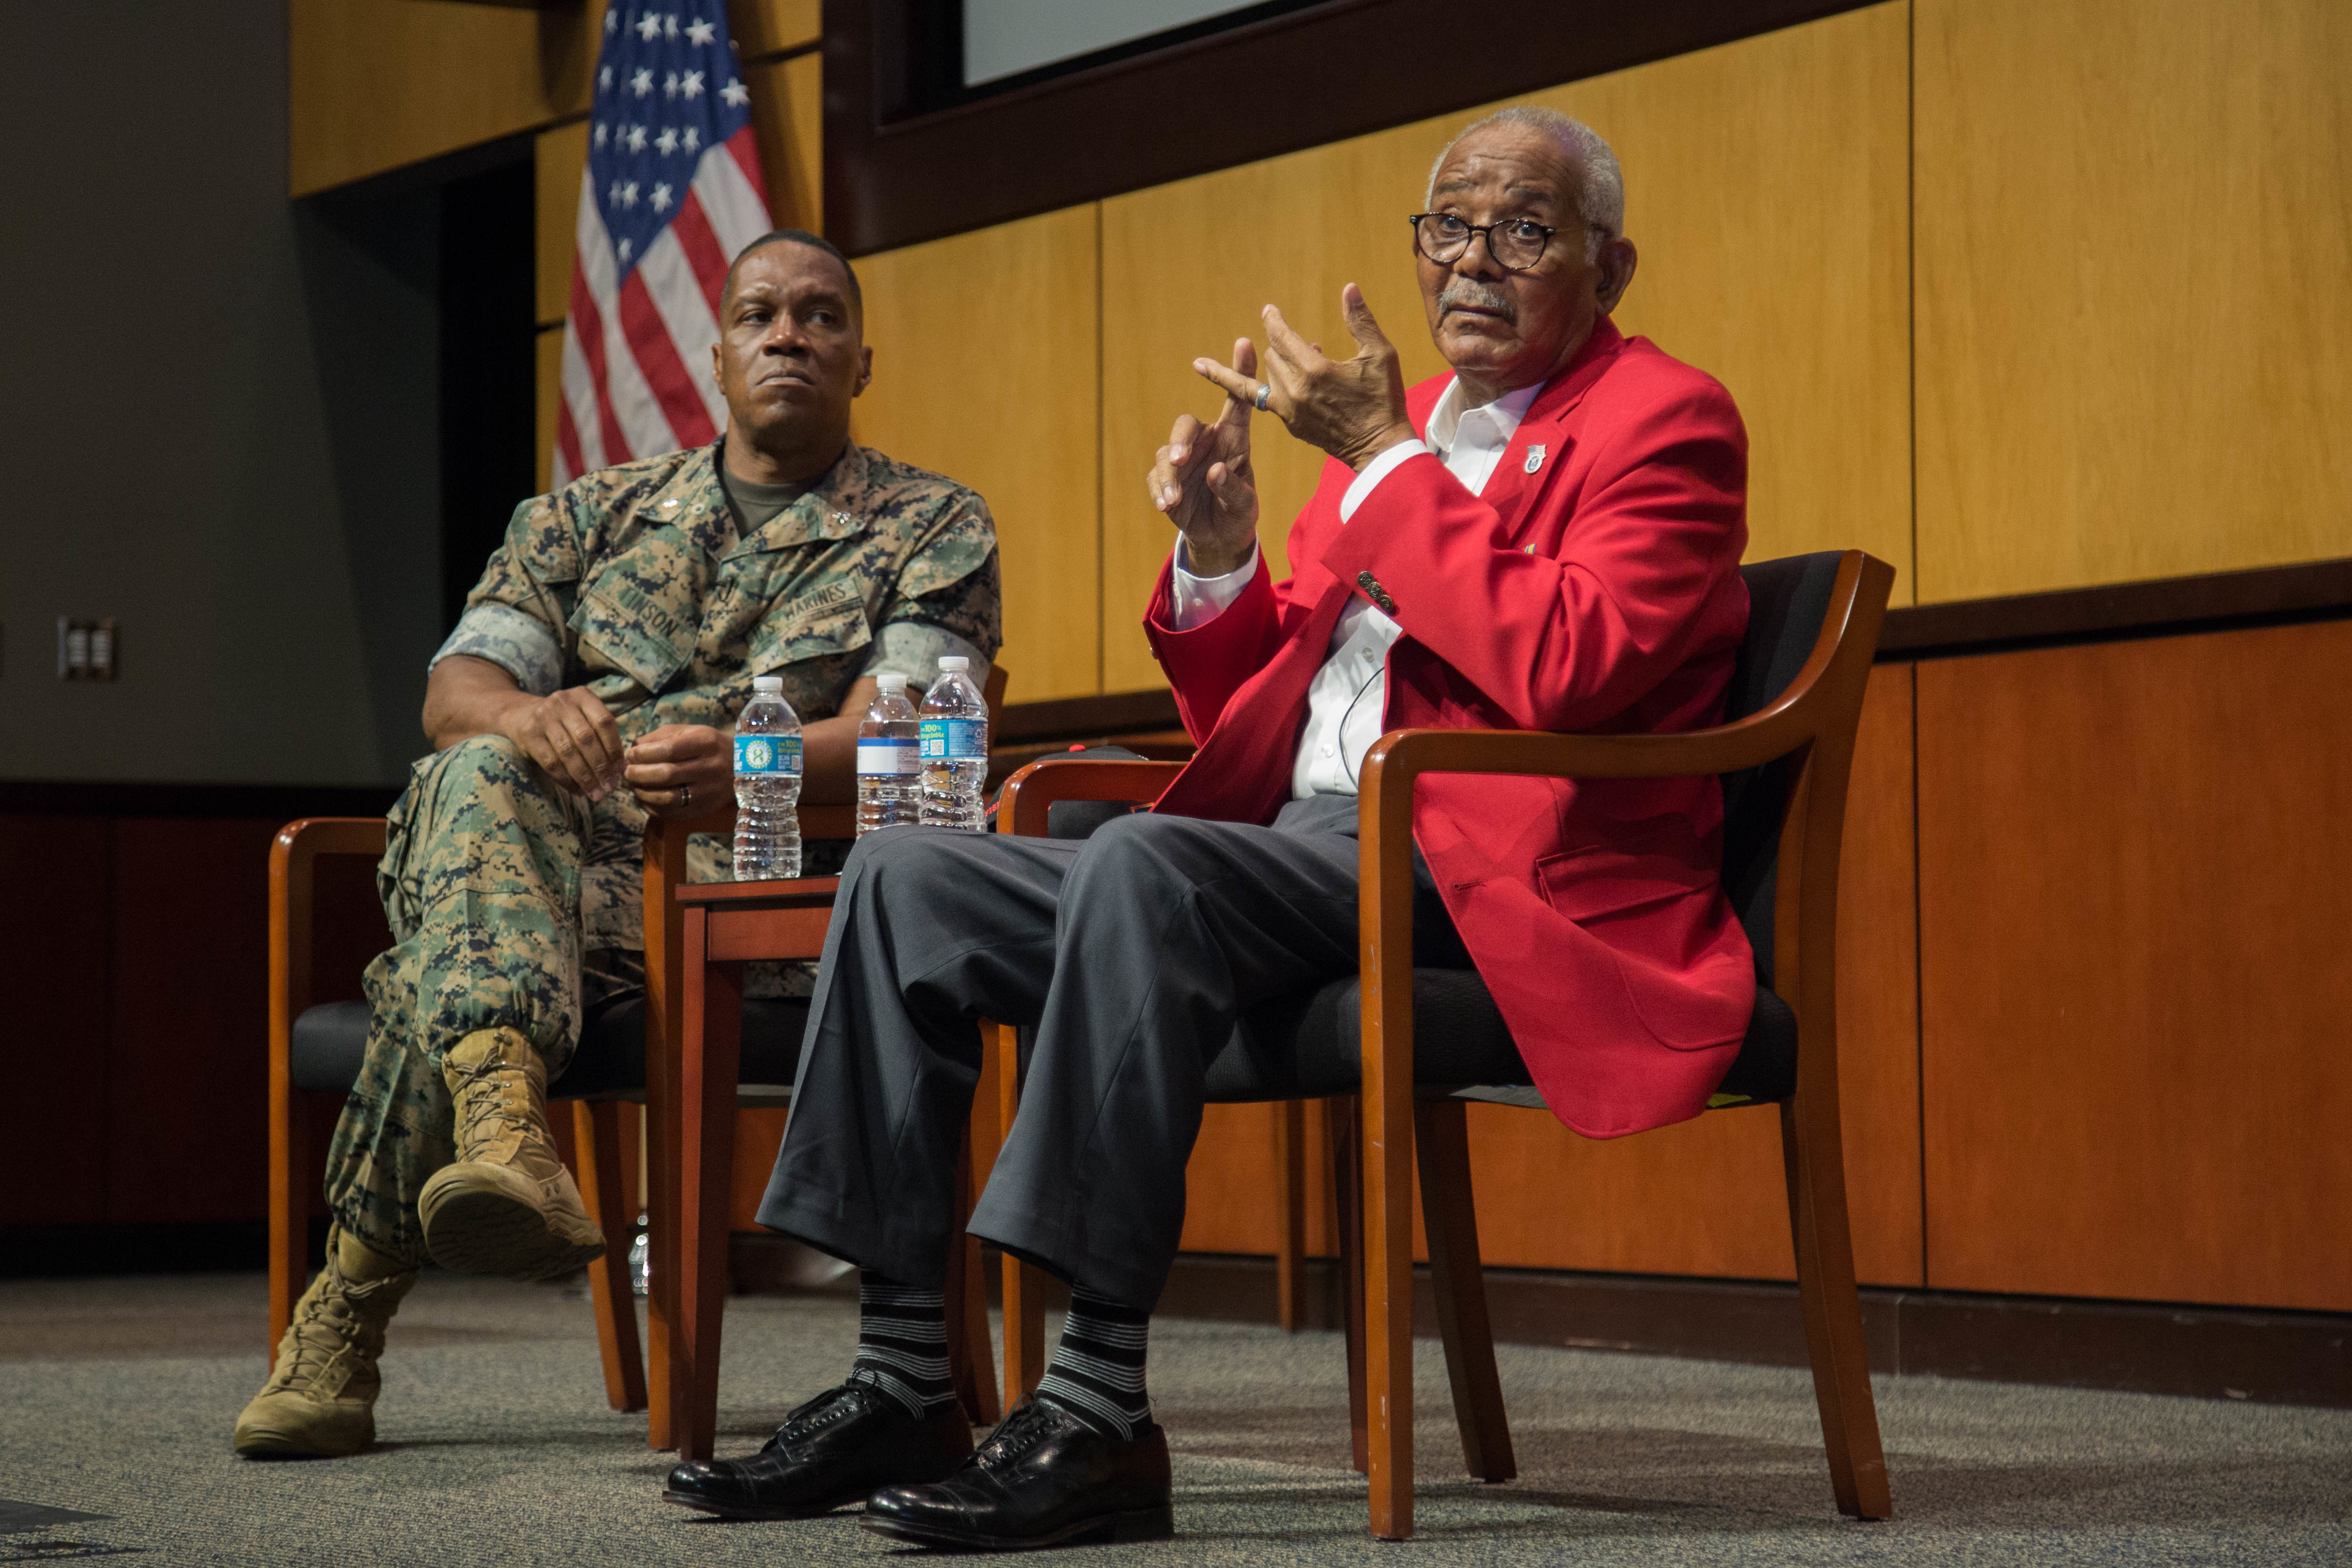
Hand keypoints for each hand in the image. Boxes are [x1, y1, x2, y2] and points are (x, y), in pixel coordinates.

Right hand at [500, 686, 624, 799]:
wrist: (520, 713)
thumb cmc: (563, 721)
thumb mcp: (583, 716)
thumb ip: (600, 735)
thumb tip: (620, 769)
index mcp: (582, 696)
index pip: (604, 722)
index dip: (614, 748)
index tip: (621, 770)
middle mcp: (562, 702)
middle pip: (586, 739)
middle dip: (601, 767)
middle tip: (610, 787)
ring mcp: (543, 717)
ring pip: (568, 752)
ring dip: (585, 777)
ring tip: (595, 793)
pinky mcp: (529, 734)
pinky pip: (551, 762)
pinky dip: (566, 780)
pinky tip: (577, 790)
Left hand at [623, 724, 730, 818]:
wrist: (742, 768)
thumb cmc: (709, 746)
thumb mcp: (690, 731)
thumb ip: (660, 737)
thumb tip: (633, 750)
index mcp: (705, 743)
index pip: (668, 750)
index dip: (643, 754)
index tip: (632, 755)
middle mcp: (710, 767)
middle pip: (666, 774)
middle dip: (639, 774)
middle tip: (627, 772)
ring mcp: (708, 791)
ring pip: (668, 797)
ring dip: (643, 792)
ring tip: (634, 786)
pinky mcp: (704, 809)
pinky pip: (672, 813)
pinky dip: (652, 807)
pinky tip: (644, 799)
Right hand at [1148, 337, 1259, 576]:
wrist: (1219, 536)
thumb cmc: (1237, 510)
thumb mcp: (1244, 505)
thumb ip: (1233, 489)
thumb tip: (1215, 471)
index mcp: (1232, 439)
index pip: (1237, 401)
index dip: (1239, 372)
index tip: (1244, 343)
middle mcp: (1205, 442)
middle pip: (1186, 424)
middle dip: (1180, 440)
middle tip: (1180, 458)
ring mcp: (1182, 460)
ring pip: (1166, 454)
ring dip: (1168, 475)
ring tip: (1173, 499)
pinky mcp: (1166, 479)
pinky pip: (1156, 478)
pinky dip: (1160, 491)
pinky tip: (1165, 505)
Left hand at [1196, 284, 1415, 471]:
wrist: (1381, 447)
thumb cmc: (1384, 399)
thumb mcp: (1380, 354)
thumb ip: (1361, 320)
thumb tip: (1349, 288)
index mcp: (1315, 370)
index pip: (1281, 337)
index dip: (1273, 321)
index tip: (1269, 310)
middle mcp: (1295, 391)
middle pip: (1272, 356)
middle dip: (1280, 343)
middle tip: (1293, 337)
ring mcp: (1290, 412)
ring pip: (1267, 378)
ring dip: (1276, 364)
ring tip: (1296, 357)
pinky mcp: (1291, 425)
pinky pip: (1265, 401)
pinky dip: (1263, 386)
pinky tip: (1271, 379)